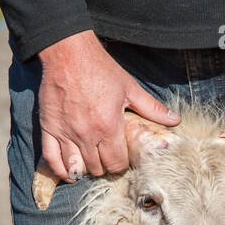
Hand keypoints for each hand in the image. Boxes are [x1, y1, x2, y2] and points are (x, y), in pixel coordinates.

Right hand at [37, 30, 178, 180]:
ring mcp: (66, 133)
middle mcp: (86, 134)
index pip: (116, 163)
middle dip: (104, 166)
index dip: (121, 164)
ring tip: (89, 163)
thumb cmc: (100, 69)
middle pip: (97, 168)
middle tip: (106, 157)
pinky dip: (61, 170)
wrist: (68, 53)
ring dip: (84, 169)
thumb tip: (175, 120)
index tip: (121, 157)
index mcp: (108, 126)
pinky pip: (52, 159)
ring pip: (75, 168)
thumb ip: (151, 108)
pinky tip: (69, 171)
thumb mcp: (130, 88)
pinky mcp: (49, 128)